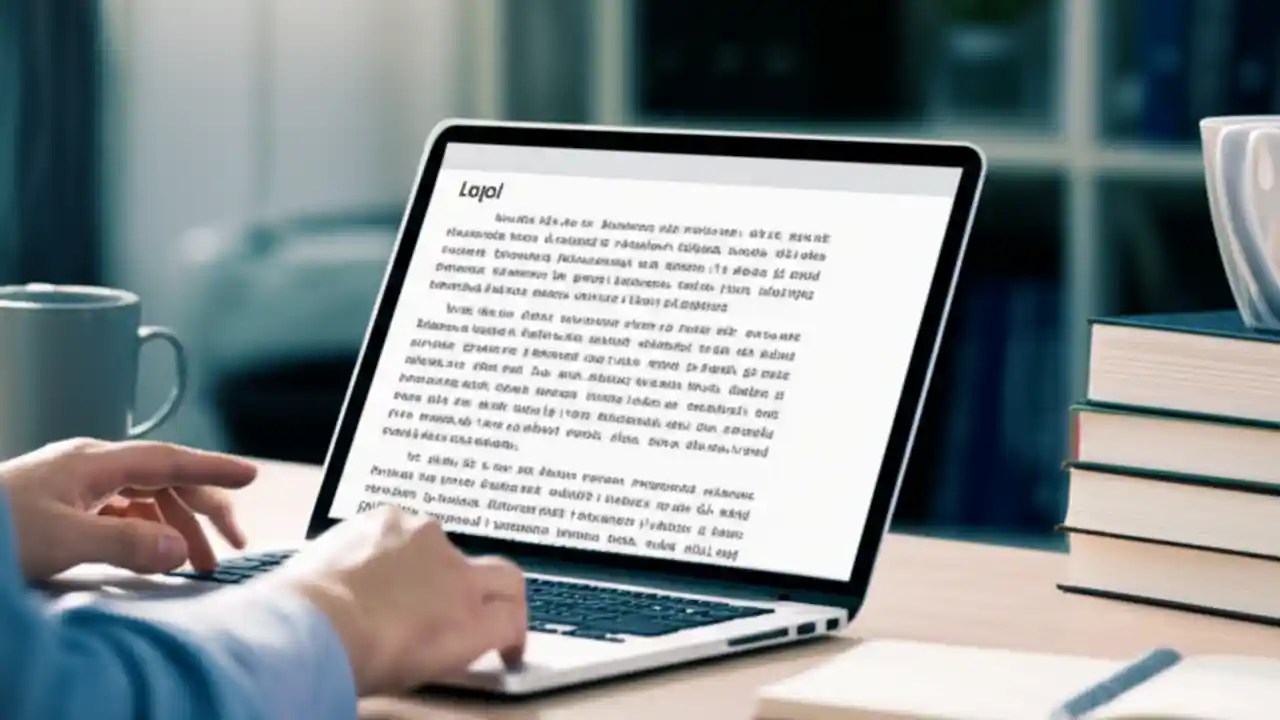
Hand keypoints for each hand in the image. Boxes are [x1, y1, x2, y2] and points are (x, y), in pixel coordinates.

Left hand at [0, 438, 256, 579]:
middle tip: (232, 545)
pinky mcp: (63, 508)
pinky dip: (148, 533)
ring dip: (176, 528)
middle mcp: (89, 467)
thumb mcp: (63, 542)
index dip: (213, 469)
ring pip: (144, 500)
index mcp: (94, 463)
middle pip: (164, 480)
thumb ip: (127, 546)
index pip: (170, 460)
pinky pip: (123, 515)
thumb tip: (179, 550)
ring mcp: (75, 487)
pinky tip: (155, 556)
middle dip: (203, 510)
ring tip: (196, 565)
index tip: (253, 476)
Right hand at [269, 506, 526, 694]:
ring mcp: (455, 573)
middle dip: (467, 580)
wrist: (315, 622)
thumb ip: (342, 569)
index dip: (425, 569)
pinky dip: (514, 637)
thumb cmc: (297, 605)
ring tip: (498, 633)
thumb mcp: (317, 566)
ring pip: (502, 580)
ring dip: (497, 604)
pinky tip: (511, 655)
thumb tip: (336, 593)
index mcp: (387, 523)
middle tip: (464, 608)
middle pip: (464, 554)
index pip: (420, 540)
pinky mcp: (472, 613)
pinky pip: (509, 620)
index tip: (419, 591)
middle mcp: (427, 537)